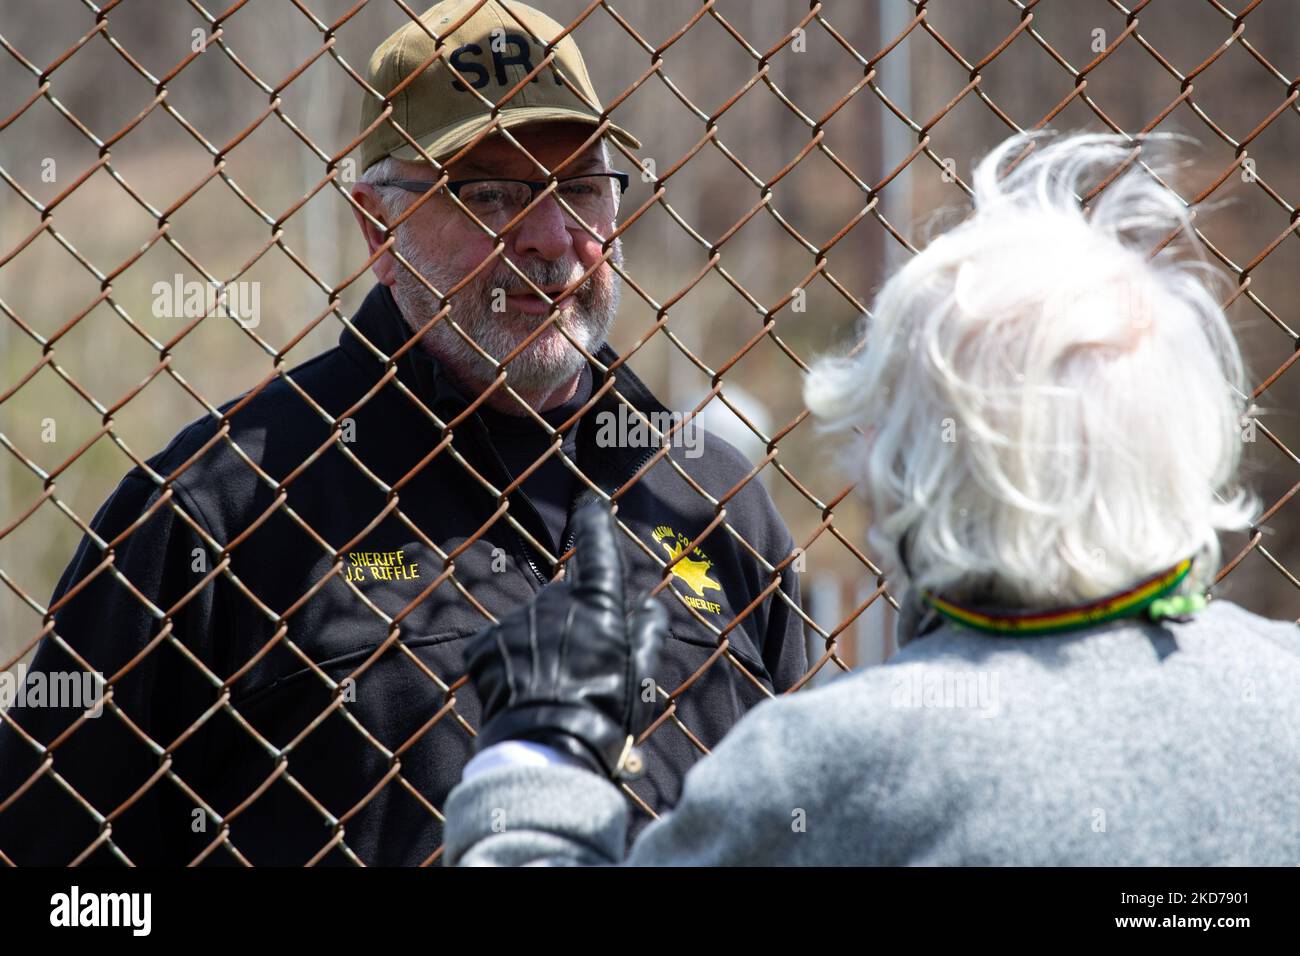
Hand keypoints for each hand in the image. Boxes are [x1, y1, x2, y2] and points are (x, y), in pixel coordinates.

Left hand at [464, 499, 667, 777]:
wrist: (548, 745)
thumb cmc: (605, 708)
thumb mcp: (640, 671)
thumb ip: (647, 631)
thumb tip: (649, 605)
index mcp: (597, 603)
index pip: (599, 551)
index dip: (596, 526)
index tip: (593, 504)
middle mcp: (555, 601)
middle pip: (564, 599)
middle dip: (572, 622)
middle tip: (581, 666)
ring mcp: (517, 621)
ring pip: (532, 623)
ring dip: (541, 644)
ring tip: (551, 687)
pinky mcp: (485, 643)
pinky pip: (501, 645)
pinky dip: (510, 662)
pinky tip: (522, 690)